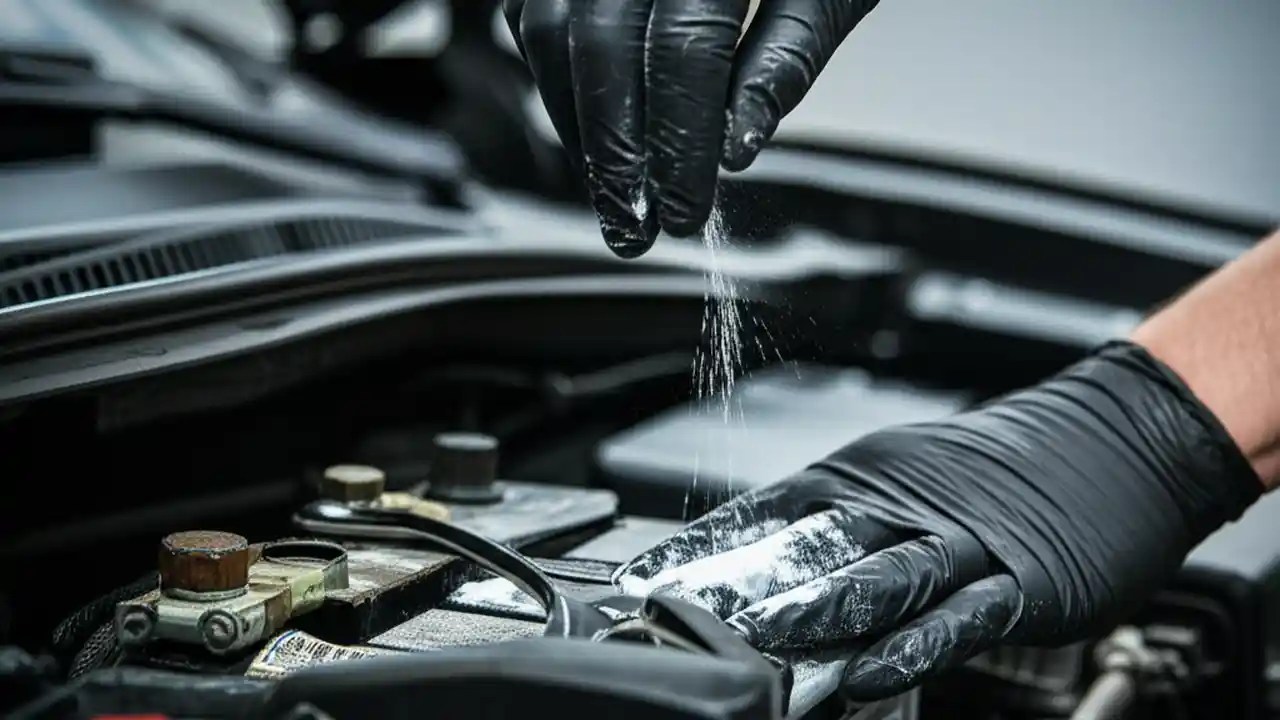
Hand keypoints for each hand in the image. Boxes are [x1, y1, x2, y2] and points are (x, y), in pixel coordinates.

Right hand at [502, 0, 881, 256]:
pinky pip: (535, 9)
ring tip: (612, 188)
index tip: (687, 213)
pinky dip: (557, 76)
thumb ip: (784, 59)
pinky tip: (589, 125)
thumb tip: (735, 149)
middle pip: (598, 47)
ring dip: (576, 122)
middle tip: (633, 226)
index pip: (683, 53)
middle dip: (612, 152)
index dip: (679, 145)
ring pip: (549, 30)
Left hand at [613, 342, 1260, 701]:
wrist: (1114, 438)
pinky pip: (958, 618)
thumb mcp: (906, 476)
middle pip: (809, 549)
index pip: (766, 510)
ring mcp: (962, 542)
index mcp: (866, 474)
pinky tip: (869, 671)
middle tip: (682, 624)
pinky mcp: (1021, 582)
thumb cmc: (1002, 467)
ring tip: (755, 647)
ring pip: (876, 580)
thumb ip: (843, 521)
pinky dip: (912, 645)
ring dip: (812, 616)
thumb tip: (768, 560)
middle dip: (741, 591)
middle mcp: (903, 503)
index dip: (703, 549)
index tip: (645, 580)